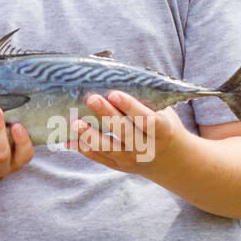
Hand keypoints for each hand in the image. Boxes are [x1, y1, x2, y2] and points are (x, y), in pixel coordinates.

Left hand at [72, 90, 186, 173]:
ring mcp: (132, 159)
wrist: (172, 160)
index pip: (146, 119)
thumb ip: (145, 99)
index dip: (130, 107)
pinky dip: (83, 149)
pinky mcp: (119, 166)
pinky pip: (99, 158)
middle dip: (107, 115)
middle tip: (91, 98)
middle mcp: (147, 148)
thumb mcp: (163, 112)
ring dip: (90, 135)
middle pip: (124, 131)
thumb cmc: (163, 125)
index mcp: (163, 131)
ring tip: (75, 122)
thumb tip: (116, 74)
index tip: (114, 93)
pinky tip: (67, 140)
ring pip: (109, 148)